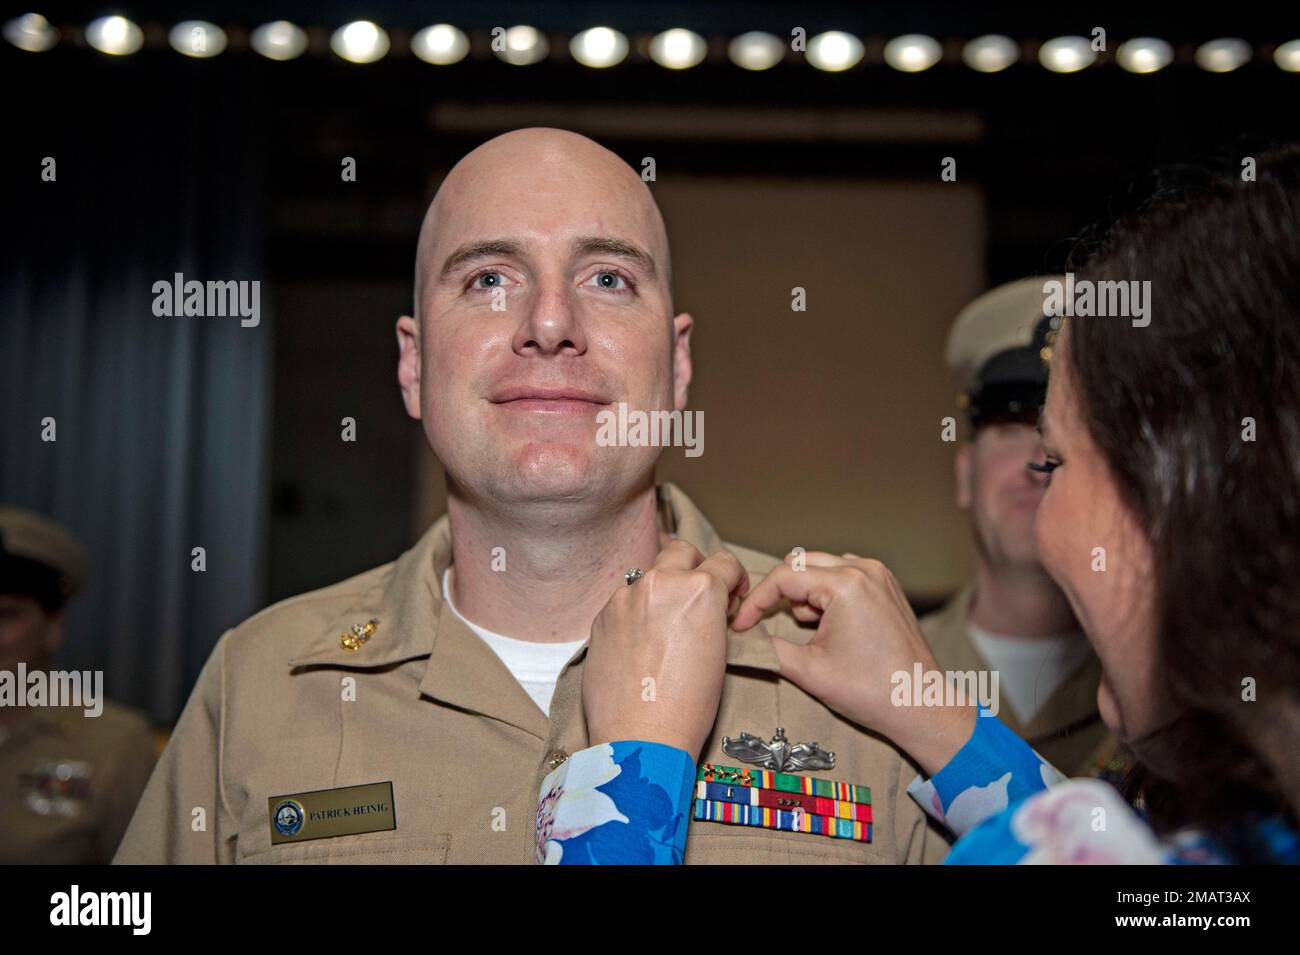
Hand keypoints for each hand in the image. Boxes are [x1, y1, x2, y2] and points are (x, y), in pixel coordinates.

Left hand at [584, 540, 748, 762]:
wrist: (640, 737)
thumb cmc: (688, 706)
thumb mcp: (719, 654)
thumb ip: (712, 616)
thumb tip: (707, 609)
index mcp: (699, 590)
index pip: (725, 562)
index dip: (734, 581)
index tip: (731, 598)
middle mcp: (660, 583)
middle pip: (682, 551)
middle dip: (695, 568)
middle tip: (698, 600)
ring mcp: (625, 597)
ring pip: (649, 575)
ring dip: (662, 590)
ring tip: (664, 627)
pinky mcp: (602, 616)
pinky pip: (625, 600)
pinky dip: (635, 612)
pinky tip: (639, 644)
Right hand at [731, 551, 974, 775]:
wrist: (921, 706)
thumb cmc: (872, 691)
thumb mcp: (808, 671)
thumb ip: (768, 649)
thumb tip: (741, 639)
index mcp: (846, 585)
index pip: (784, 577)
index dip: (755, 600)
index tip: (741, 624)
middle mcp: (865, 570)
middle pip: (801, 564)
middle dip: (778, 592)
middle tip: (761, 621)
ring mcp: (880, 576)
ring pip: (822, 567)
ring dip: (804, 592)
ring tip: (804, 628)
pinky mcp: (887, 587)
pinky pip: (844, 575)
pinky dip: (827, 593)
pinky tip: (826, 623)